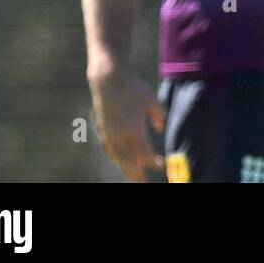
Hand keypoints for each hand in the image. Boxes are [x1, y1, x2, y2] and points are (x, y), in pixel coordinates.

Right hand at [89, 67, 165, 181]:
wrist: (108, 79)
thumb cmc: (133, 88)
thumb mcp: (152, 100)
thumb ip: (160, 115)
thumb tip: (160, 129)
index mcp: (134, 130)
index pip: (144, 154)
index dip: (152, 162)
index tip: (161, 165)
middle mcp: (120, 135)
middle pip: (130, 162)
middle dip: (138, 174)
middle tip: (144, 183)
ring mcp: (109, 133)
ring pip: (118, 158)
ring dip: (126, 168)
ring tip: (134, 176)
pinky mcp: (102, 129)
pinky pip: (110, 150)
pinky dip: (116, 158)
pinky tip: (120, 160)